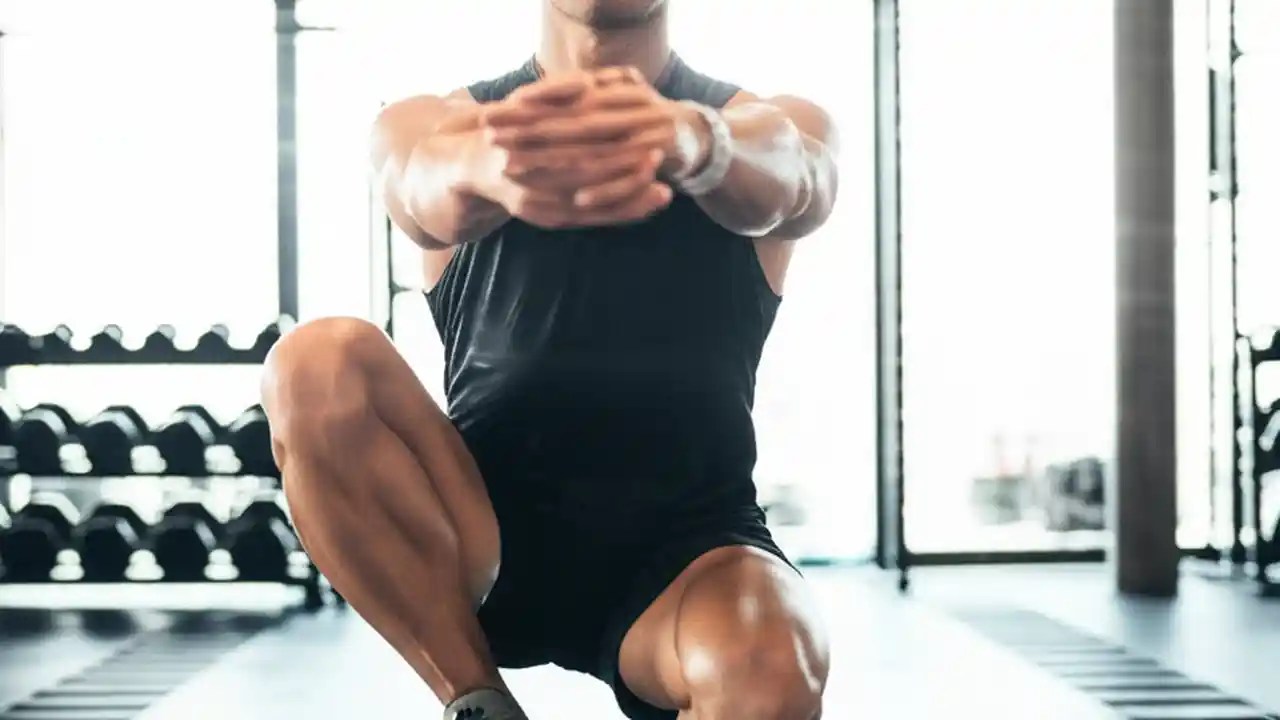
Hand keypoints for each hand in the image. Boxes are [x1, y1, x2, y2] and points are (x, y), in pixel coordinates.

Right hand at [462, 70, 674, 227]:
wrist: (479, 167)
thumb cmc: (512, 127)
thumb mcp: (527, 101)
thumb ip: (557, 91)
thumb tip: (587, 83)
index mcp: (527, 152)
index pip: (581, 150)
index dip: (616, 146)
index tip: (646, 139)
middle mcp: (530, 183)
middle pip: (588, 180)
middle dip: (628, 173)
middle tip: (660, 158)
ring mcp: (539, 207)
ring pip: (594, 207)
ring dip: (631, 199)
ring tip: (664, 192)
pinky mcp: (549, 220)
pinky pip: (593, 221)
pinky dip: (622, 214)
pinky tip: (648, 207)